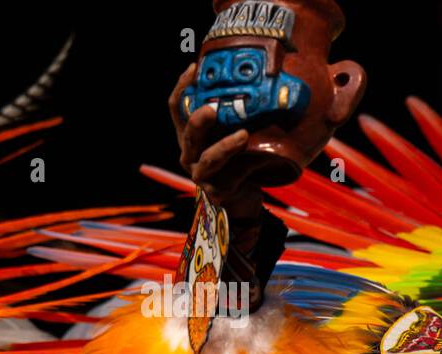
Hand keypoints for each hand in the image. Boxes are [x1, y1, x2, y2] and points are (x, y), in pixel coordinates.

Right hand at [168, 63, 263, 221]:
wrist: (244, 199)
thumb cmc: (237, 160)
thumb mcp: (232, 134)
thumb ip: (234, 115)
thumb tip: (259, 80)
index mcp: (189, 136)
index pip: (177, 108)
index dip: (182, 87)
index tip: (195, 67)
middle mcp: (189, 154)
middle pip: (188, 133)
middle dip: (199, 120)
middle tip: (212, 108)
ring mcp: (201, 175)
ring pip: (210, 158)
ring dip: (226, 146)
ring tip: (243, 135)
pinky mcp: (218, 191)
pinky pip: (234, 176)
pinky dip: (250, 165)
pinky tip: (265, 157)